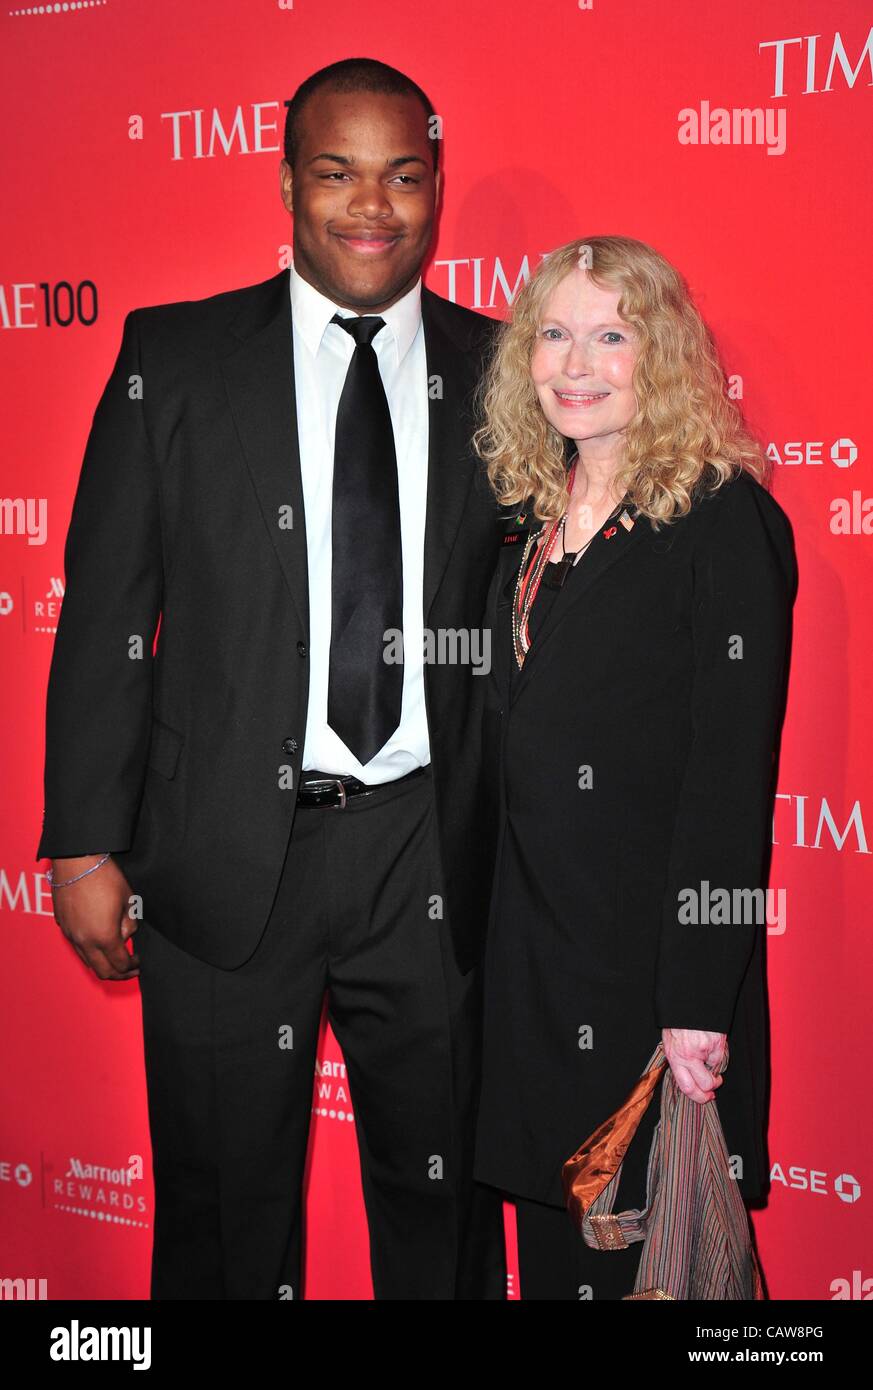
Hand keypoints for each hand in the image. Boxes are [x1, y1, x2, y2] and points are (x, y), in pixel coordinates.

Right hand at [49, 855, 139, 980]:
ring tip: (115, 956)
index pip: (120, 964)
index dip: (132, 966)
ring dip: (103, 963)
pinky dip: (90, 951)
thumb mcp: (128, 900)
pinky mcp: (63, 926)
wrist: (77, 861)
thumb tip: (126, 935)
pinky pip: (78, 947)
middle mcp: (85, 941)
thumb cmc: (104, 877)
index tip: (139, 962)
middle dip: (119, 974)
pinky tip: (99, 941)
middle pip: (103, 971)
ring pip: (88, 961)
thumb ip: (129, 923)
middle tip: (130, 968)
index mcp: (104, 936)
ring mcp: (71, 934)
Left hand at [661, 1028, 725, 1103]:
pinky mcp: (716, 1043)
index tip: (705, 1097)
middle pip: (704, 1085)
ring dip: (715, 1069)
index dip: (698, 1097)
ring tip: (709, 1057)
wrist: (687, 1002)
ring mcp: (703, 1049)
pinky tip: (711, 1043)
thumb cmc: (677, 1022)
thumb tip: (688, 1077)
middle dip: (711, 1090)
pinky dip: (718, 1054)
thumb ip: (678, 1060)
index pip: (686, 1087)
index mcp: (675, 1057)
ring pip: (715, 1071)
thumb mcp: (670, 1042)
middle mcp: (688, 1056)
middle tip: (713, 1088)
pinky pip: (720, 1057)